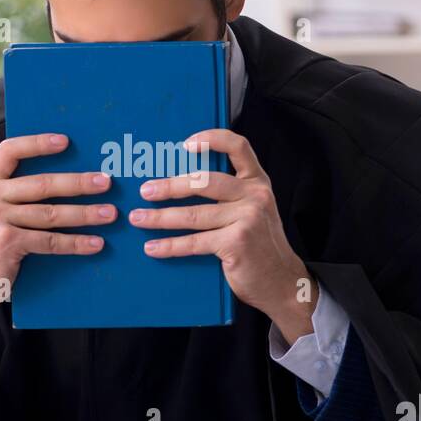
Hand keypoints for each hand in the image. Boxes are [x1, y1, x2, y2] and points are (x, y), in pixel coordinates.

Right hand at [0, 133, 114, 355]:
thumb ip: (15, 194)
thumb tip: (66, 180)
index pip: (10, 151)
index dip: (37, 143)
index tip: (66, 141)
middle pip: (42, 183)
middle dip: (78, 183)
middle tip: (106, 182)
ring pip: (51, 214)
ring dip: (85, 214)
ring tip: (110, 213)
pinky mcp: (6, 242)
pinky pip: (50, 241)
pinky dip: (76, 243)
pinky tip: (96, 243)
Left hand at [128, 127, 317, 343]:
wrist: (281, 281)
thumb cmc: (259, 245)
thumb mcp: (253, 210)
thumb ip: (230, 194)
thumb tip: (180, 185)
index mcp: (257, 181)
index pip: (238, 147)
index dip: (212, 139)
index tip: (185, 144)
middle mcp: (255, 195)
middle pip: (204, 182)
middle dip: (170, 186)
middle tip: (145, 191)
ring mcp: (247, 218)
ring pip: (193, 214)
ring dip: (160, 217)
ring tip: (139, 218)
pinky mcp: (237, 242)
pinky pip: (194, 242)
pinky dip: (170, 246)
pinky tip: (153, 247)